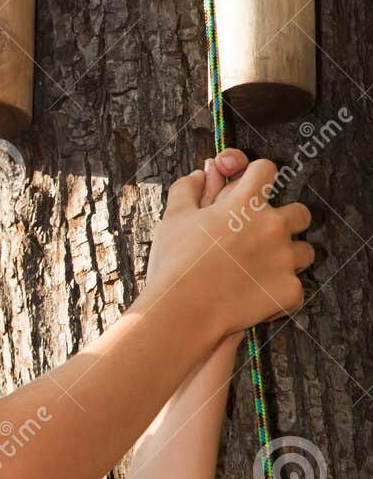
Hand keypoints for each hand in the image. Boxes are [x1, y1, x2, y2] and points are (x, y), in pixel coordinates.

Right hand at [143, 148, 314, 349]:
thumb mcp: (174, 217)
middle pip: (300, 213)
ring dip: (289, 258)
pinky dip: (281, 293)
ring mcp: (284, 259)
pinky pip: (297, 289)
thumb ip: (187, 189)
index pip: (267, 170)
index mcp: (246, 203)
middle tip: (263, 238)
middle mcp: (273, 226)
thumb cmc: (176, 261)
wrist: (184, 308)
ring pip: (305, 252)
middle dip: (286, 222)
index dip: (258, 178)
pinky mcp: (288, 290)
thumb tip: (198, 175)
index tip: (251, 191)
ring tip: (263, 270)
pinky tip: (259, 297)